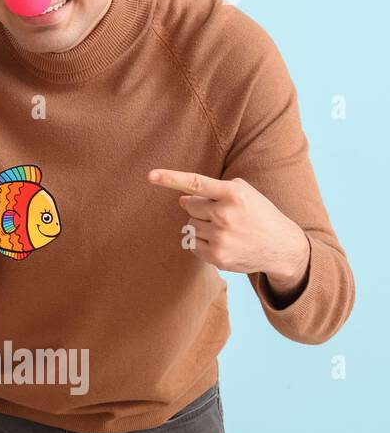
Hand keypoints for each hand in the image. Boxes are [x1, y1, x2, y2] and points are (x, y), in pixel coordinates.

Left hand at [147, 169, 310, 292]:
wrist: (282, 247)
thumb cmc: (258, 214)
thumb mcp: (244, 193)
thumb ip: (212, 191)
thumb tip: (181, 199)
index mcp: (234, 194)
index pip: (196, 183)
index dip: (171, 178)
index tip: (150, 175)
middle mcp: (226, 215)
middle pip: (189, 206)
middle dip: (200, 208)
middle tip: (221, 214)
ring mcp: (221, 237)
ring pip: (190, 225)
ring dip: (201, 225)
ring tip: (226, 229)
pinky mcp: (217, 257)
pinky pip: (191, 243)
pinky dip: (201, 241)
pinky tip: (221, 242)